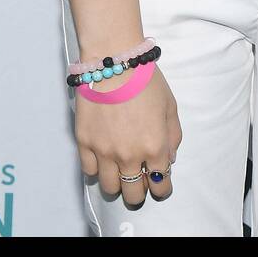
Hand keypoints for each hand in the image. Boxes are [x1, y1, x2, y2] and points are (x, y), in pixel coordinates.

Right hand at [75, 63, 181, 206]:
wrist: (113, 61)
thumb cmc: (145, 80)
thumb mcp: (170, 106)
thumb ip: (173, 136)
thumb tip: (168, 159)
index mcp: (154, 148)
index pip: (161, 187)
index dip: (162, 188)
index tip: (159, 183)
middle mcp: (129, 156)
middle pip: (133, 195)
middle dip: (139, 192)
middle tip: (139, 180)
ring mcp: (104, 152)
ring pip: (110, 189)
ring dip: (117, 184)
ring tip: (119, 171)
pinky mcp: (84, 143)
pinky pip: (89, 171)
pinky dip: (97, 170)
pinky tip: (102, 159)